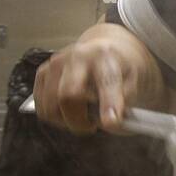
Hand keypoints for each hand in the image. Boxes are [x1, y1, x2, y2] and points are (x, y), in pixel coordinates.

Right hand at [32, 23, 165, 135]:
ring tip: (82, 117)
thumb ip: (126, 100)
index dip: (108, 103)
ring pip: (51, 104)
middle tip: (90, 126)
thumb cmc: (119, 68)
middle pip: (67, 95)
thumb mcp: (134, 80)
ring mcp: (56, 63)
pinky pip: (41, 106)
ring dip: (66, 120)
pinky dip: (54, 116)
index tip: (111, 122)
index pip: (105, 82)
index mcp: (105, 56)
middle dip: (77, 119)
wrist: (103, 50)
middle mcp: (77, 56)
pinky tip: (69, 111)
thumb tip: (111, 123)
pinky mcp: (43, 73)